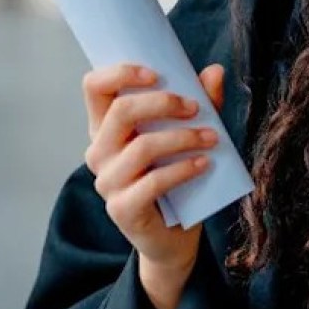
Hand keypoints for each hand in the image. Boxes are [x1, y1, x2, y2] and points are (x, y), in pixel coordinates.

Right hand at [82, 62, 224, 308]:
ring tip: (211, 137)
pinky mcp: (122, 209)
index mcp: (106, 127)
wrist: (175, 236)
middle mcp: (99, 152)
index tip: (157, 73)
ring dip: (182, 137)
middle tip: (196, 107)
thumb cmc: (176, 176)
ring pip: (141, 147)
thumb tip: (214, 71)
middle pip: (120, 111)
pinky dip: (182, 169)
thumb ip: (199, 102)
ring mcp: (107, 182)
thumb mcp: (186, 134)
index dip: (120, 73)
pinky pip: (152, 183)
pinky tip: (204, 163)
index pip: (94, 87)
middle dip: (162, 103)